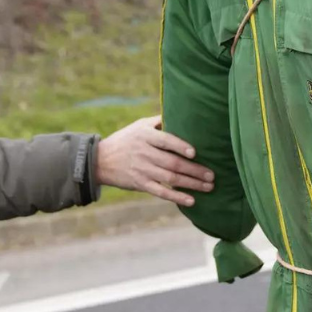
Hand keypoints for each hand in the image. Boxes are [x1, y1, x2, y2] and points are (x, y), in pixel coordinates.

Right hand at [95, 115, 214, 206]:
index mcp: (145, 136)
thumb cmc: (126, 139)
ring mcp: (142, 170)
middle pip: (172, 162)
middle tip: (212, 175)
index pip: (165, 141)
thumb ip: (158, 121)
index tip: (195, 152)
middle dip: (194, 170)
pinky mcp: (140, 184)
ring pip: (170, 178)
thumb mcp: (139, 126)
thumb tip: (180, 111)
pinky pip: (161, 192)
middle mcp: (144, 153)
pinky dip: (176, 197)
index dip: (180, 146)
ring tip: (208, 186)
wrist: (100, 160)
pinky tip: (191, 200)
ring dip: (191, 183)